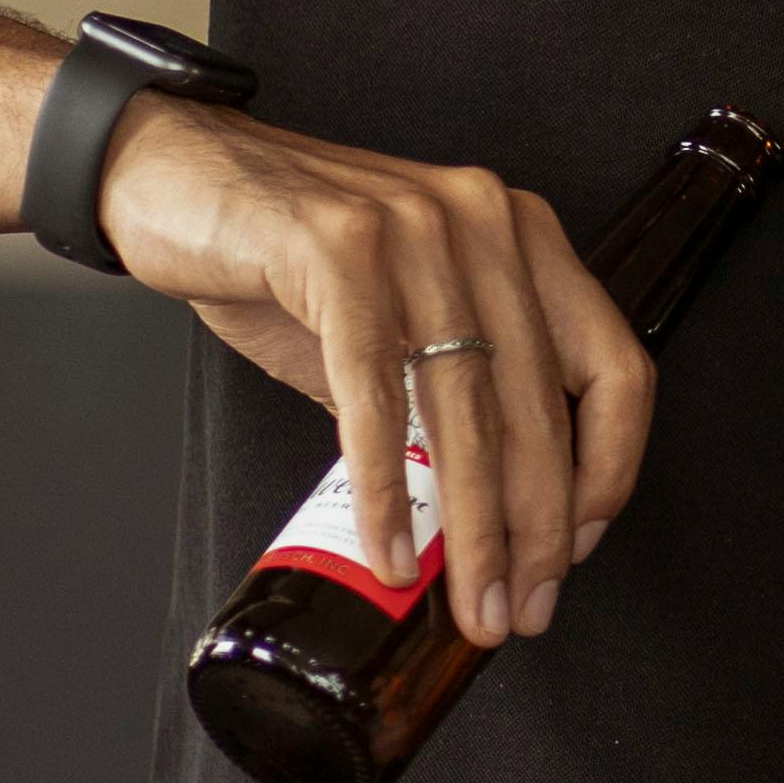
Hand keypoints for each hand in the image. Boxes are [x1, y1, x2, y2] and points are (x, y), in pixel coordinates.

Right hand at [96, 104, 655, 649]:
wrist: (171, 173)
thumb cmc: (285, 252)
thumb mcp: (392, 318)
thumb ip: (444, 397)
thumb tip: (476, 517)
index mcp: (519, 238)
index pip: (612, 366)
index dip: (609, 468)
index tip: (579, 545)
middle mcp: (484, 224)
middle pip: (540, 405)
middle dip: (536, 530)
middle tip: (520, 609)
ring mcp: (414, 231)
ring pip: (468, 410)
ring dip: (471, 527)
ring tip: (470, 601)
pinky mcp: (336, 250)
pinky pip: (375, 393)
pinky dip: (385, 485)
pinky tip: (388, 548)